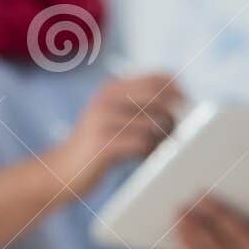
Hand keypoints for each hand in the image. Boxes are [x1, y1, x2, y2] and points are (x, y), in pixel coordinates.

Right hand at [47, 73, 179, 196]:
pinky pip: (142, 143)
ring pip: (154, 122)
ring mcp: (103, 120)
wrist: (62, 170)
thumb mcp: (115, 117)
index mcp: (112, 88)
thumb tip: (182, 102)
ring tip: (159, 147)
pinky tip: (146, 157)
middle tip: (177, 131)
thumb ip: (141, 105)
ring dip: (165, 136)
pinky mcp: (104, 144)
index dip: (179, 91)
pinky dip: (152, 151)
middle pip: (159, 97)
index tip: (186, 107)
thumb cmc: (98, 145)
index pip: (158, 78)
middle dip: (176, 114)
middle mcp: (107, 98)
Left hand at [168, 180, 248, 248]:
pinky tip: (178, 227)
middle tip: (201, 195)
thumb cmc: (217, 231)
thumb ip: (232, 199)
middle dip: (222, 216)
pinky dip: (188, 242)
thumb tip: (214, 174)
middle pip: (244, 236)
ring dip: (198, 228)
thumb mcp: (229, 216)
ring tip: (180, 209)